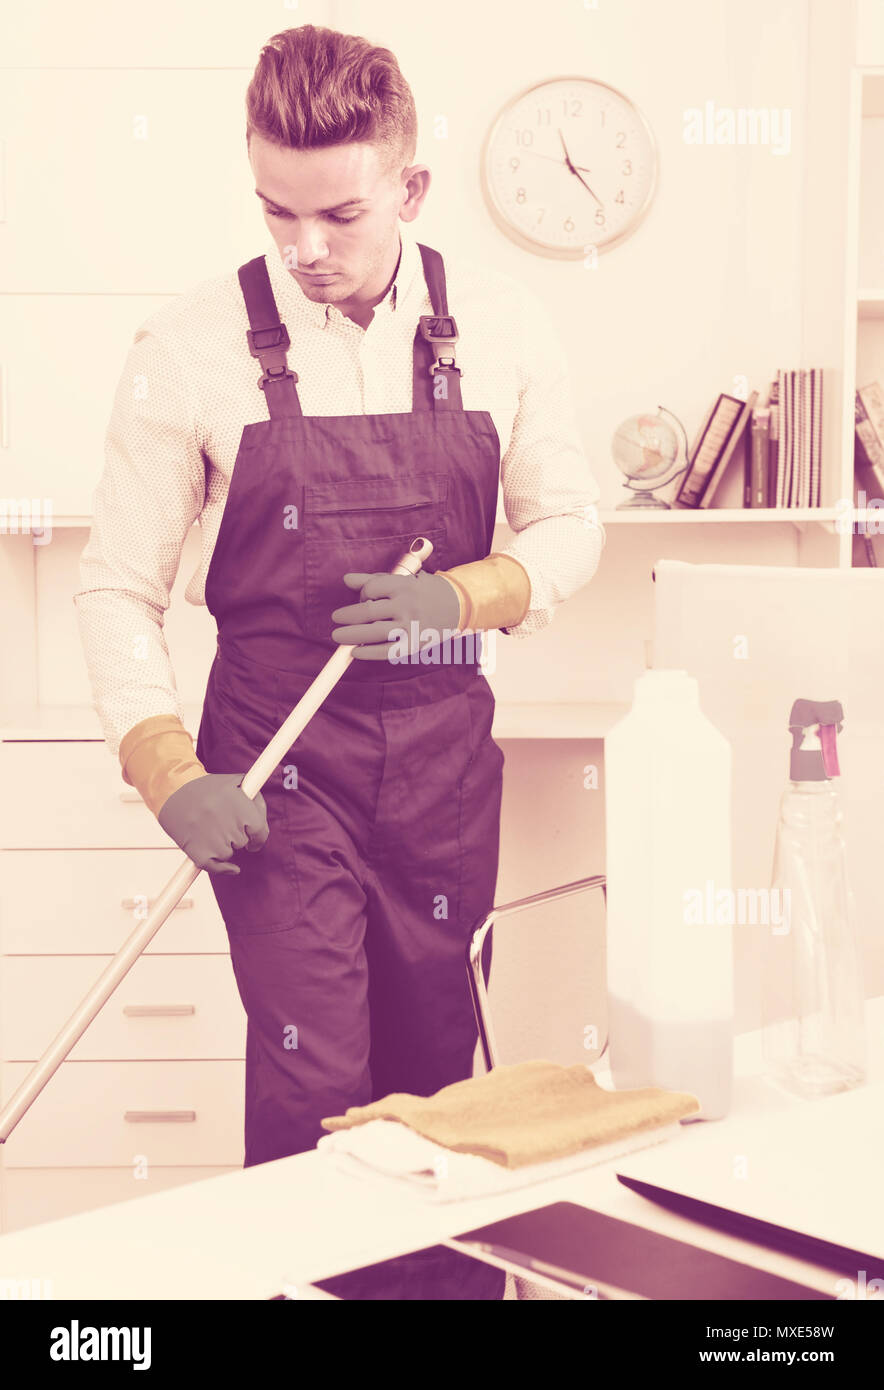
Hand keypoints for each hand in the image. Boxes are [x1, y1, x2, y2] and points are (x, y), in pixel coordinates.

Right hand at [157, 772, 268, 874]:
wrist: (172, 791)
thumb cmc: (203, 787)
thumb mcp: (232, 782)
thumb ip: (253, 796)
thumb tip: (261, 815)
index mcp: (242, 808)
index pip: (260, 831)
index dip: (258, 837)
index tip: (254, 840)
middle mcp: (231, 825)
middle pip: (243, 842)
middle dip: (236, 836)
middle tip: (221, 824)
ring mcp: (216, 841)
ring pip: (229, 853)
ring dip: (223, 846)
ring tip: (208, 829)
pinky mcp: (201, 853)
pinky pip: (217, 867)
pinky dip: (223, 868)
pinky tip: (232, 868)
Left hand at [330, 571, 461, 660]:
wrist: (458, 605)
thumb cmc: (423, 591)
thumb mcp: (402, 580)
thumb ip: (373, 580)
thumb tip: (346, 579)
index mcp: (403, 585)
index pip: (371, 590)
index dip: (361, 595)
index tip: (361, 600)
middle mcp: (407, 605)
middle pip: (368, 612)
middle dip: (347, 616)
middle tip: (335, 620)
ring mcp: (411, 626)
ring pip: (374, 632)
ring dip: (351, 636)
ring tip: (338, 635)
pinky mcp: (415, 644)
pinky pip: (387, 651)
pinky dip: (369, 653)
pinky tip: (356, 652)